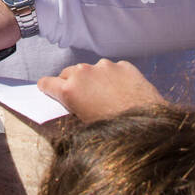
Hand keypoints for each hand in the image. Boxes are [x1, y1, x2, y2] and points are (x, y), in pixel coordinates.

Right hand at [37, 58, 163, 122]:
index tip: (49, 90)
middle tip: (81, 97)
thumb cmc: (114, 128)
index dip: (47, 88)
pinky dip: (114, 78)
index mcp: (69, 90)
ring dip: (94, 79)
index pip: (46, 83)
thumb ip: (72, 108)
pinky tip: (122, 92)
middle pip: (68, 73)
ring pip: (91, 69)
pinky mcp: (123, 65)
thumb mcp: (85, 124)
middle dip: (71, 83)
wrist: (148, 124)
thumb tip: (70, 104)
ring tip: (106, 96)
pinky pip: (113, 69)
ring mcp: (105, 66)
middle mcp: (83, 73)